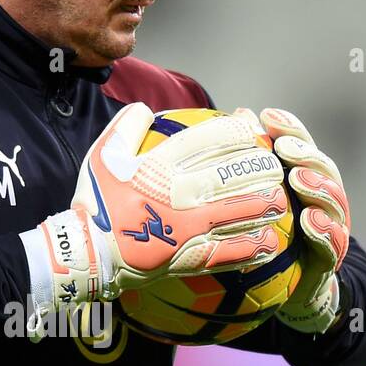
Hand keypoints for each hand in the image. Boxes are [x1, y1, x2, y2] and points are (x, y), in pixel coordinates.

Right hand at [20, 103, 290, 335]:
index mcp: (161, 166)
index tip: (252, 127)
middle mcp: (181, 194)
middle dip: (260, 167)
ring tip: (278, 201)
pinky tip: (267, 242)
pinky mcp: (189, 257)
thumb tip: (144, 108)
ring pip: (238, 211)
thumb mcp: (103, 155)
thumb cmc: (95, 203)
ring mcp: (188, 227)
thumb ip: (125, 126)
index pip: (210, 139)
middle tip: (275, 167)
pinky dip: (251, 247)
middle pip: (233, 174)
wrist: (87, 253)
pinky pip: (228, 252)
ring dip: (263, 205)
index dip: (237, 130)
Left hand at [258, 108, 350, 333]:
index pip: (300, 147)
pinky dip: (325, 230)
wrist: (297, 292)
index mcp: (305, 180)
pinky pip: (334, 241)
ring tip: (299, 177)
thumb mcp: (256, 206)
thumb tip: (231, 123)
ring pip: (334, 200)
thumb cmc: (272, 241)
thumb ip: (248, 171)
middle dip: (305, 154)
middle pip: (322, 168)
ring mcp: (333, 226)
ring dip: (318, 186)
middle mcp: (323, 199)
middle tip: (284, 147)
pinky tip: (310, 221)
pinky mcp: (333, 257)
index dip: (288, 129)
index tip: (267, 116)